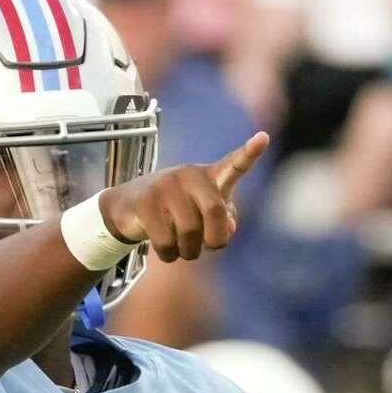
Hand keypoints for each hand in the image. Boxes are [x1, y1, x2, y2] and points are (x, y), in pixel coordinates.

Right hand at [100, 131, 267, 262]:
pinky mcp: (144, 202)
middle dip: (216, 239)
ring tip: (183, 250)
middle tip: (210, 248)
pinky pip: (165, 240)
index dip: (250, 153)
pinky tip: (167, 252)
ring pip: (189, 231)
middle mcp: (188, 176)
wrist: (127, 207)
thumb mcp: (204, 214)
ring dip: (190, 251)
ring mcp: (164, 186)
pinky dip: (169, 254)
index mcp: (209, 176)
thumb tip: (227, 229)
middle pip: (215, 211)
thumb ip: (224, 221)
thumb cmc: (175, 211)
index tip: (264, 138)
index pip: (234, 164)